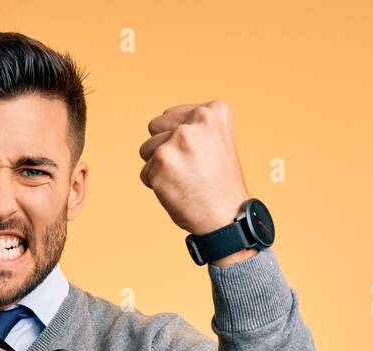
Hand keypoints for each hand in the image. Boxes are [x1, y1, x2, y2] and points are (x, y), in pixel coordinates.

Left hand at [139, 100, 250, 238]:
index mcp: (214, 111)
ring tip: (184, 179)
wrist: (227, 217)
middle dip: (163, 147)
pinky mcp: (162, 161)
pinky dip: (156, 185)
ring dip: (159, 167)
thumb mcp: (216, 141)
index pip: (171, 116)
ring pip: (146, 149)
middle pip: (155, 126)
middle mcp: (197, 119)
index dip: (178, 140)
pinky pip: (145, 173)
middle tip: (188, 168)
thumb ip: (194, 127)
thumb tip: (163, 124)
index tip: (198, 156)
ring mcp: (178, 139)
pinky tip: (178, 191)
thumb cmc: (219, 184)